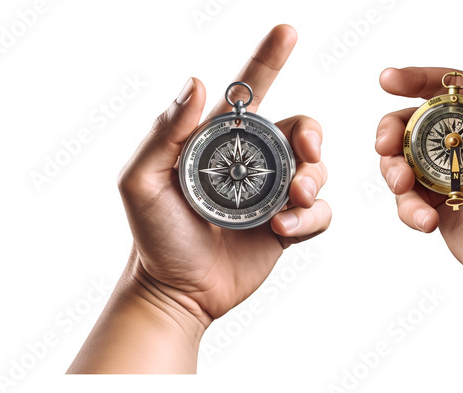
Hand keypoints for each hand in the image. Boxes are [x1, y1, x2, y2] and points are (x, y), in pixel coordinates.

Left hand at [70, 25, 328, 372]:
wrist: (174, 291)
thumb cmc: (153, 234)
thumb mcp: (141, 180)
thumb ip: (164, 134)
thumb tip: (195, 83)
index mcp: (219, 140)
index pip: (250, 90)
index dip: (269, 58)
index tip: (286, 31)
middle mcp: (252, 161)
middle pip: (301, 128)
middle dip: (313, 135)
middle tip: (307, 153)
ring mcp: (272, 194)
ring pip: (318, 170)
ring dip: (314, 181)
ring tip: (292, 202)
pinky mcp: (288, 227)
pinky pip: (322, 213)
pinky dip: (311, 218)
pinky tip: (282, 229)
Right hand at [376, 60, 462, 371]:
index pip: (450, 88)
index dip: (416, 78)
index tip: (389, 80)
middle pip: (413, 121)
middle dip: (391, 128)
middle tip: (386, 144)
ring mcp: (448, 176)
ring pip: (400, 159)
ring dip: (391, 168)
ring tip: (403, 185)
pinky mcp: (436, 206)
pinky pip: (405, 199)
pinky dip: (407, 208)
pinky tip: (428, 222)